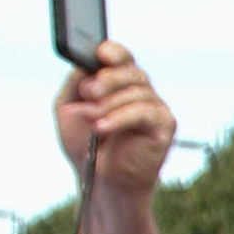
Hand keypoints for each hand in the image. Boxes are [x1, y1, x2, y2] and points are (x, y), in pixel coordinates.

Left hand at [55, 42, 176, 190]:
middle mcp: (139, 91)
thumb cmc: (85, 146)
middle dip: (107, 79)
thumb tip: (88, 67)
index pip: (121, 56)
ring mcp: (155, 107)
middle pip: (130, 70)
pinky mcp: (164, 126)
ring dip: (109, 104)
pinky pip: (144, 112)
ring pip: (137, 91)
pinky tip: (102, 127)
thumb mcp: (68, 108)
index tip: (99, 54)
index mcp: (118, 82)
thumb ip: (75, 82)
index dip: (113, 52)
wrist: (100, 182)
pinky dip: (120, 118)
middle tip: (89, 92)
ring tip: (92, 121)